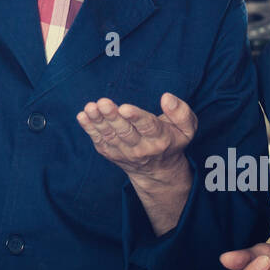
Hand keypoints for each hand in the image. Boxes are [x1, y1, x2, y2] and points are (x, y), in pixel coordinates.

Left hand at [75, 93, 195, 189]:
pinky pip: (99, 141)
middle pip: (125, 132)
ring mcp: (124, 152)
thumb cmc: (171, 141)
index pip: (148, 127)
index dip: (137, 118)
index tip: (126, 108)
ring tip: (90, 108)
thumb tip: (167, 97)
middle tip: (103, 103)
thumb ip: (181, 112)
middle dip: (113, 117)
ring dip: (98, 122)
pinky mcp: (111, 153)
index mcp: (160, 139)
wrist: (158, 171)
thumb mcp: (187, 130)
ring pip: (110, 136)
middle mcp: (141, 148)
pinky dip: (90, 129)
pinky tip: (83, 116)